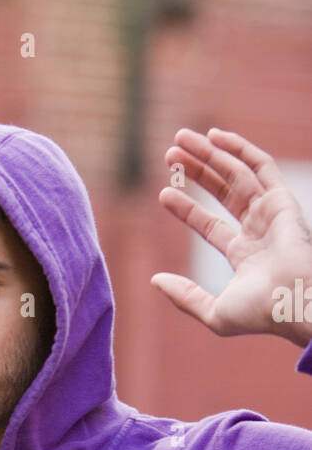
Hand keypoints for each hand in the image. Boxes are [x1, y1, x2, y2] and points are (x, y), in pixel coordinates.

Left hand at [153, 127, 311, 347]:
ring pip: (237, 174)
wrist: (294, 302)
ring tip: (180, 140)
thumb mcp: (214, 312)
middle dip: (196, 172)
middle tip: (169, 155)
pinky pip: (260, 165)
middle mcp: (259, 230)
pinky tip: (214, 136)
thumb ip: (184, 296)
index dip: (187, 208)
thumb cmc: (260, 313)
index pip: (210, 225)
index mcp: (245, 255)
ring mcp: (271, 213)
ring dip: (209, 155)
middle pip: (222, 192)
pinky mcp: (282, 199)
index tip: (163, 193)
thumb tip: (155, 280)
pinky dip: (239, 148)